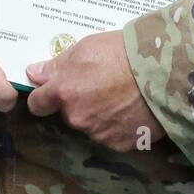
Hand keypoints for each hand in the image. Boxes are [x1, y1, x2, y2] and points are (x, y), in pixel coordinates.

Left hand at [24, 29, 165, 151]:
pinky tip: (130, 110)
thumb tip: (33, 73)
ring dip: (97, 115)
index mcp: (63, 92)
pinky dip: (116, 126)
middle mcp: (77, 118)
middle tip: (98, 85)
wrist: (160, 73)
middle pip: (67, 114)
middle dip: (77, 102)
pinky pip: (111, 136)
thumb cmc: (120, 53)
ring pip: (90, 126)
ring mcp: (98, 134)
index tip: (50, 92)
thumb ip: (56, 66)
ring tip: (119, 96)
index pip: (37, 104)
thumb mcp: (84, 48)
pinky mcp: (120, 145)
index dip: (43, 97)